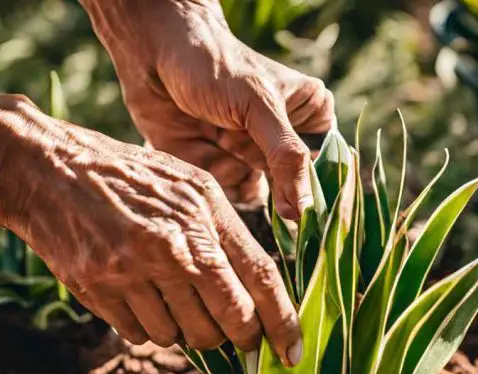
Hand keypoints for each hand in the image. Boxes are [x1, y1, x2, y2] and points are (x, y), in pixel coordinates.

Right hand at [0, 95, 301, 363]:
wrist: (47, 171)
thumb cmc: (130, 181)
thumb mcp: (189, 187)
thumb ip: (226, 236)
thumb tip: (258, 298)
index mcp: (203, 211)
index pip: (260, 278)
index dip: (281, 322)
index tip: (291, 354)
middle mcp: (172, 243)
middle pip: (227, 322)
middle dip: (233, 336)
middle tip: (227, 330)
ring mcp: (133, 269)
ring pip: (183, 338)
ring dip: (184, 330)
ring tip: (167, 296)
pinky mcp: (99, 289)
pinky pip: (143, 337)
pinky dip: (148, 328)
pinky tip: (136, 296)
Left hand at [81, 0, 333, 217]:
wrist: (153, 59)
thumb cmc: (213, 68)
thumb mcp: (259, 106)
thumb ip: (286, 157)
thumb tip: (303, 210)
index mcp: (309, 117)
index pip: (324, 168)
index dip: (311, 189)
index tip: (300, 206)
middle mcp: (284, 142)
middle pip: (293, 190)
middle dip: (268, 181)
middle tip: (243, 153)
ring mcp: (254, 158)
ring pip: (262, 197)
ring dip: (238, 176)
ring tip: (218, 137)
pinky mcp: (225, 171)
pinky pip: (232, 196)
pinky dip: (217, 181)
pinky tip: (204, 146)